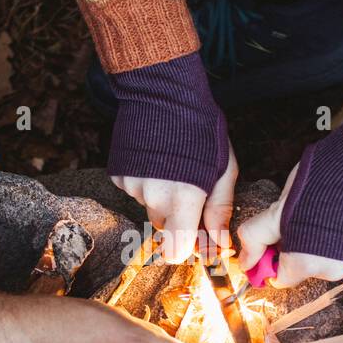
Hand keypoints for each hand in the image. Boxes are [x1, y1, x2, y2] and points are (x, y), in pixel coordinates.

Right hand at [107, 52, 233, 262]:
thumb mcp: (223, 168)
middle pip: (165, 226)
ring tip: (172, 165)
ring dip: (161, 195)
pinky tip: (154, 160)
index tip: (194, 238)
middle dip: (178, 216)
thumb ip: (220, 209)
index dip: (185, 248)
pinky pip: (134, 191)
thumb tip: (219, 243)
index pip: (176, 251)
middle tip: (190, 188)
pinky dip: (145, 181)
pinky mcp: (119, 176)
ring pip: (149, 207)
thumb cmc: (200, 128)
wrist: (161, 91)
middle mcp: (153, 197)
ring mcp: (132, 187)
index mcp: (184, 198)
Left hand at [238, 104, 342, 285]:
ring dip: (321, 244)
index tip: (275, 241)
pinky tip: (342, 221)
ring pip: (326, 262)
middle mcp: (329, 271)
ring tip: (323, 216)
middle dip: (297, 248)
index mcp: (303, 265)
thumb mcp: (276, 210)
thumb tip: (245, 262)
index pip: (279, 279)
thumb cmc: (320, 184)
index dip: (273, 259)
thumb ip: (256, 238)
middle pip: (303, 269)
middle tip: (298, 219)